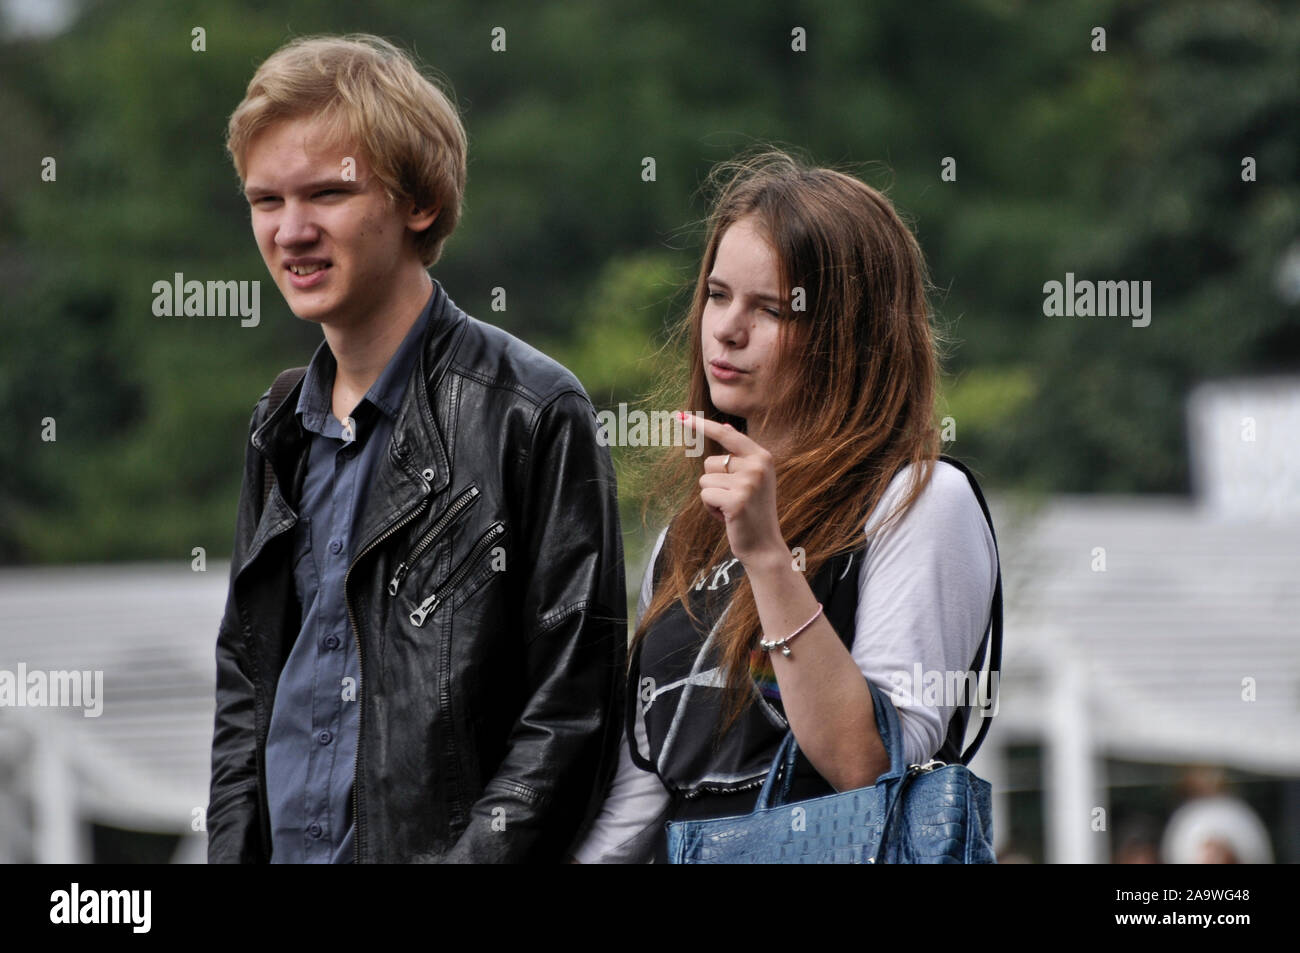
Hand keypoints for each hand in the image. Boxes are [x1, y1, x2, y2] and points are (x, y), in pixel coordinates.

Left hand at [678, 413, 787, 569]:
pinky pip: (705, 495)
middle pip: (710, 462)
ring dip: (712, 497)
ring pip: (705, 480)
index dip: (701, 425)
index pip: (726, 435)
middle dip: (714, 482)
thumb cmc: (753, 511)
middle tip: (733, 498)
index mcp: (762, 457)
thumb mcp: (753, 478)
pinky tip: (727, 516)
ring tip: (731, 508)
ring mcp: (748, 482)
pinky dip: (710, 508)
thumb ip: (741, 454)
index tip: (679, 416)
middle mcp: (757, 466)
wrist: (765, 545)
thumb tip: (724, 427)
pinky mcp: (737, 499)